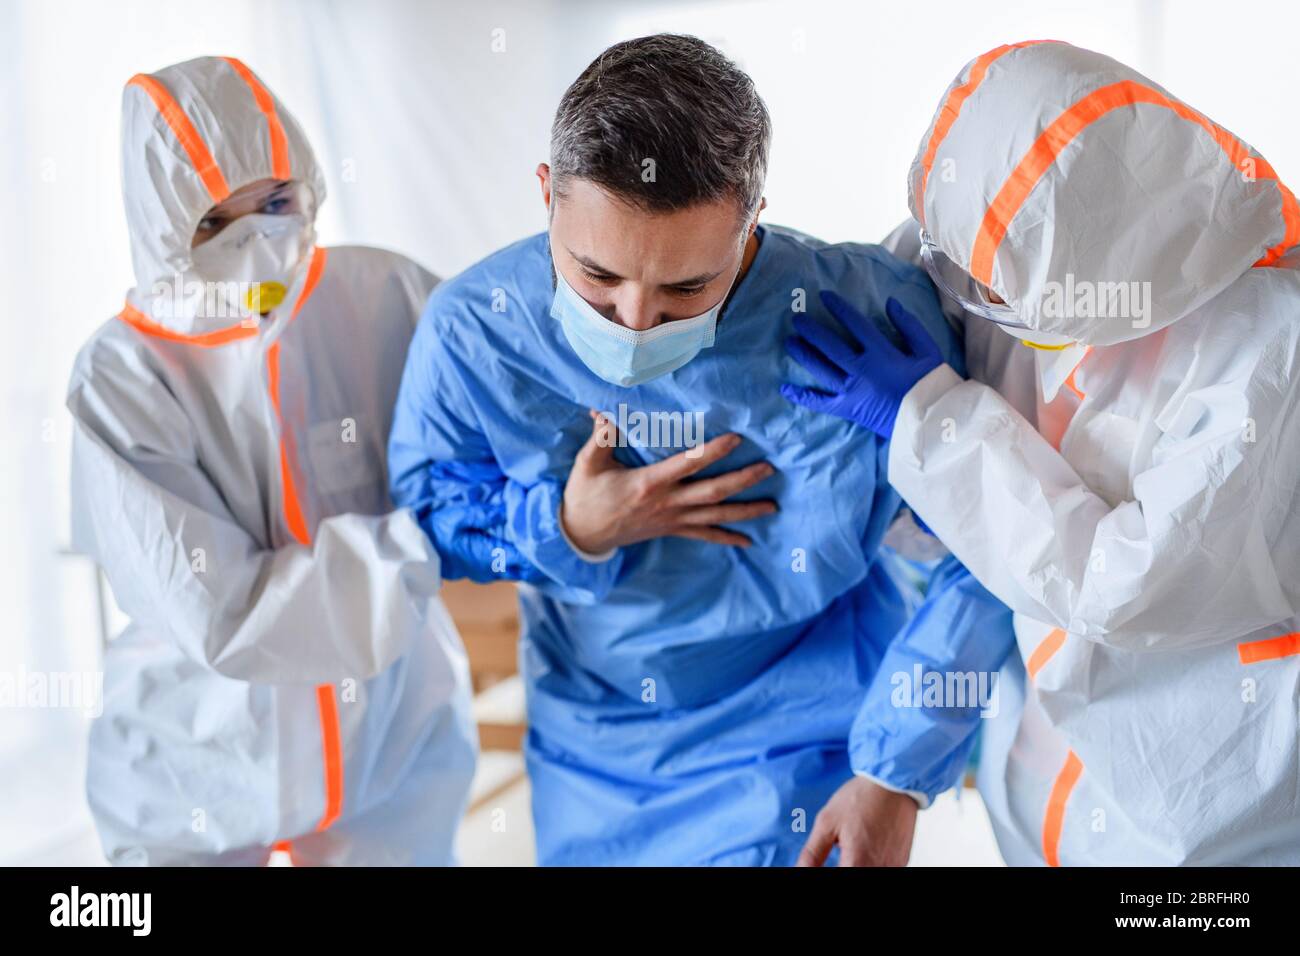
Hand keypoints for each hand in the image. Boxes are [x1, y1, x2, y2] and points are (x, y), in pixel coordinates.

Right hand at [561, 410, 777, 553]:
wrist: (582, 535)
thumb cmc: (585, 495)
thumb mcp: (589, 463)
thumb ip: (602, 437)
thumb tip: (603, 410)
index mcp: (650, 482)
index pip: (688, 464)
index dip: (714, 451)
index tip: (737, 438)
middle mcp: (667, 503)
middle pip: (713, 492)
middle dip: (744, 480)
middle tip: (770, 468)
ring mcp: (672, 520)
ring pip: (715, 516)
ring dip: (746, 511)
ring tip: (773, 506)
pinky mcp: (672, 530)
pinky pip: (704, 536)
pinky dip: (727, 538)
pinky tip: (749, 540)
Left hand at [781, 291, 943, 438]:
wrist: (930, 422)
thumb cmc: (932, 384)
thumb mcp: (928, 350)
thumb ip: (909, 326)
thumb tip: (890, 303)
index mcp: (881, 353)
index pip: (855, 324)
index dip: (839, 308)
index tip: (824, 296)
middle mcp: (862, 369)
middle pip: (830, 345)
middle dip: (812, 330)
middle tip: (796, 318)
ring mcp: (852, 390)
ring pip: (822, 369)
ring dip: (804, 355)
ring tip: (789, 342)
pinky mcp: (848, 408)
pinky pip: (821, 402)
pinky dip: (803, 396)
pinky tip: (785, 389)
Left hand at [797, 776, 917, 866]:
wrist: (893, 781)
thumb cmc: (860, 798)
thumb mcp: (827, 823)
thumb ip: (812, 854)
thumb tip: (801, 869)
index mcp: (856, 863)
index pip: (836, 878)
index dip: (833, 868)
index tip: (834, 856)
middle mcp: (879, 868)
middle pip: (853, 874)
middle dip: (845, 864)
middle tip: (844, 848)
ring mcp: (894, 865)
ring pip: (870, 872)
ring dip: (860, 862)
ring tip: (858, 841)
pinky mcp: (903, 860)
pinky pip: (886, 867)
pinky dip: (875, 860)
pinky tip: (871, 843)